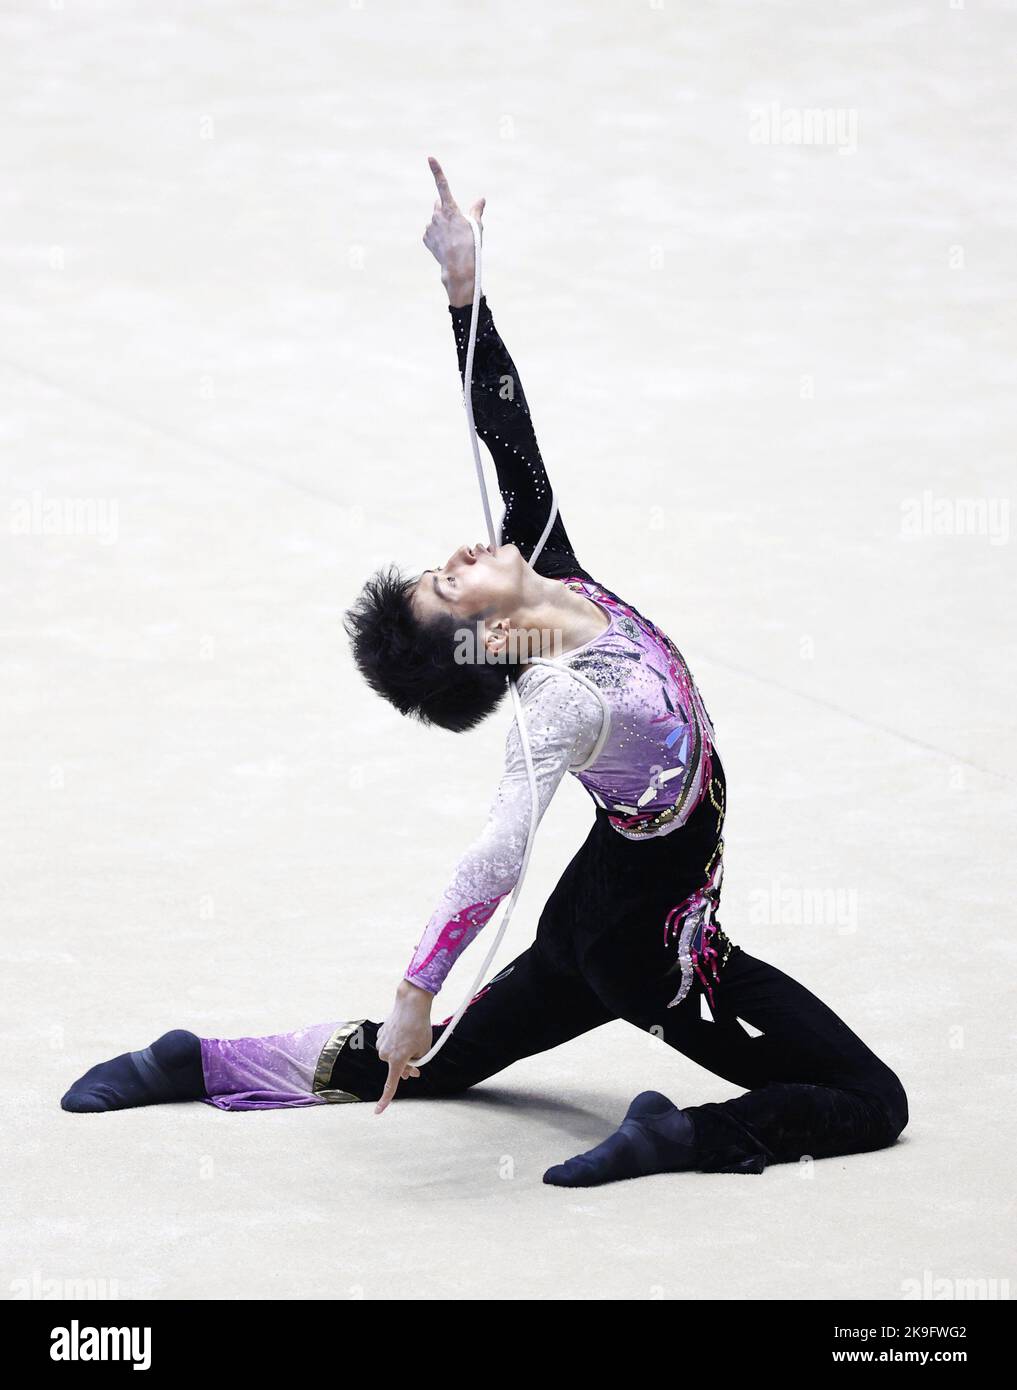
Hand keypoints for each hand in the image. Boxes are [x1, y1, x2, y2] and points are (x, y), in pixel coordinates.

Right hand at [375, 982, 434, 1113]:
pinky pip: (390, 1045)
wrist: (410, 1004)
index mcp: (397, 1060)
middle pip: (396, 1068)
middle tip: (417, 1064)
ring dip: (401, 1052)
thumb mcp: (424, 1049)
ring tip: (412, 1038)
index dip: (385, 1100)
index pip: (390, 1085)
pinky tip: (404, 1033)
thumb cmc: (420, 1027)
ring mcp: (381, 1044)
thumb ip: (415, 1062)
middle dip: (406, 1067)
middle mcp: (385, 1054)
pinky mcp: (380, 1035)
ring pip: (393, 1056)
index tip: (377, 1112)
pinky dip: (396, 1043)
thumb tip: (407, 1068)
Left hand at [422, 155, 484, 306]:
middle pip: (439, 205)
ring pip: (435, 221)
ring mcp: (430, 227)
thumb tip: (481, 199)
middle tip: (456, 224)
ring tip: (452, 240)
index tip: (430, 158)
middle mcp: (437, 215)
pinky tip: (445, 246)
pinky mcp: (426, 238)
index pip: (443, 185)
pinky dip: (437, 237)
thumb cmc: (471, 245)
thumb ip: (477, 210)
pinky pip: (431, 233)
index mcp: (450, 208)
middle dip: (445, 210)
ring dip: (441, 226)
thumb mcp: (477, 226)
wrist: (459, 267)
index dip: (436, 170)